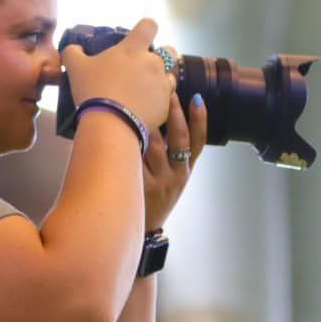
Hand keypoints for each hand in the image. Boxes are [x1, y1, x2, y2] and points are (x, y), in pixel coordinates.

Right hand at [60, 18, 175, 128]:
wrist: (110, 125)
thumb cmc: (93, 90)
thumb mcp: (75, 68)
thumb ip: (73, 52)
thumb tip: (73, 48)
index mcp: (133, 49)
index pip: (149, 25)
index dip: (146, 29)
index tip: (140, 37)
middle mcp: (153, 63)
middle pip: (168, 51)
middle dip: (161, 56)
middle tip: (143, 68)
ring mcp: (163, 84)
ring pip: (170, 76)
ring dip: (160, 79)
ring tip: (143, 91)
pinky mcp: (166, 105)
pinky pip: (166, 99)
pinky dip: (157, 101)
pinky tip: (143, 108)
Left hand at [143, 88, 206, 230]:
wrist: (143, 229)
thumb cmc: (156, 198)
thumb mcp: (173, 179)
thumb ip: (172, 154)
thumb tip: (161, 117)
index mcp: (186, 171)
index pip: (199, 141)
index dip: (200, 120)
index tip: (196, 98)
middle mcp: (178, 175)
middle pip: (180, 138)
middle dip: (174, 112)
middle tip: (166, 92)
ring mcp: (160, 181)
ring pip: (155, 144)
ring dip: (148, 122)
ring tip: (140, 102)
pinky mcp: (141, 186)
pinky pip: (135, 157)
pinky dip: (129, 142)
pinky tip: (120, 127)